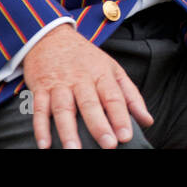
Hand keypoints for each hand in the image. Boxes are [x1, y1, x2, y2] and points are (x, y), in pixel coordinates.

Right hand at [22, 24, 152, 148]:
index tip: (126, 136)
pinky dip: (41, 127)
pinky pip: (39, 109)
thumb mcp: (113, 70)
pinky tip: (44, 144)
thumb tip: (147, 121)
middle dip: (99, 126)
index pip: (114, 97)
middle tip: (108, 145)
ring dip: (68, 131)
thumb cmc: (87, 59)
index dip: (121, 117)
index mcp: (102, 74)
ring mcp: (59, 83)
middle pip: (90, 104)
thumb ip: (130, 96)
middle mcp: (81, 79)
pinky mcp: (40, 88)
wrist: (52, 37)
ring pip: (63, 108)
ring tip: (73, 150)